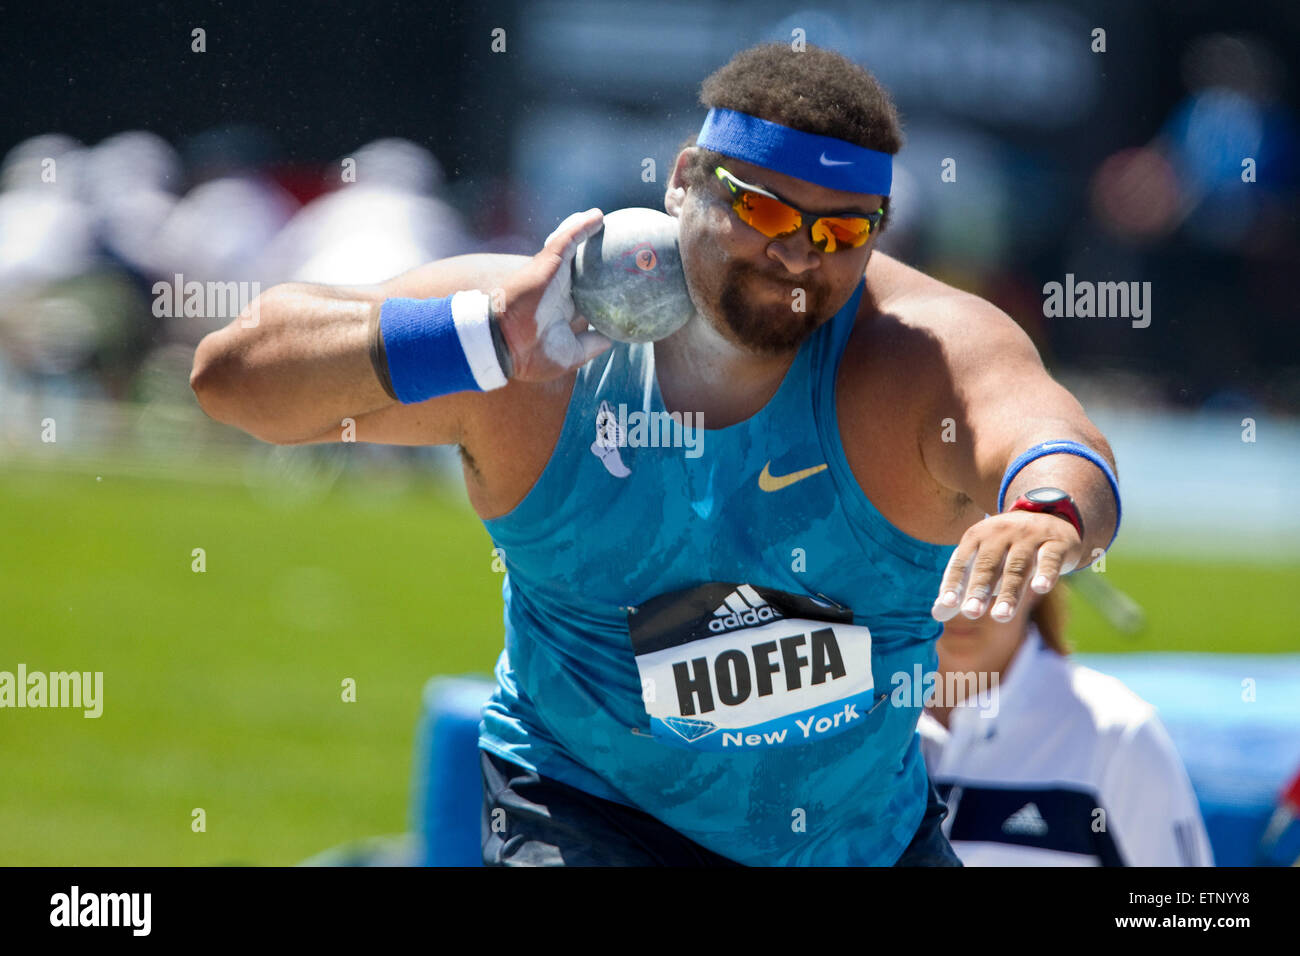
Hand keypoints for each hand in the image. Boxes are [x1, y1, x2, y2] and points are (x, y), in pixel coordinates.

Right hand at [495, 208, 612, 381]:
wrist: (507, 345)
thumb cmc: (533, 354)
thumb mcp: (571, 355)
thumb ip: (592, 345)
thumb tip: (611, 339)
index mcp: (562, 308)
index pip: (584, 291)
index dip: (598, 284)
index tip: (618, 280)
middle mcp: (558, 288)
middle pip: (578, 265)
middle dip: (593, 253)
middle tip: (616, 245)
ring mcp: (552, 274)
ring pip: (571, 246)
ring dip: (585, 231)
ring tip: (603, 220)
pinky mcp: (547, 261)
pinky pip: (567, 238)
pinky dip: (582, 226)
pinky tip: (599, 217)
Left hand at [930, 511, 1084, 622]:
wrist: (1049, 515)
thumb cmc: (1006, 549)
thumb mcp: (981, 561)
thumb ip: (961, 586)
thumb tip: (938, 614)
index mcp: (976, 536)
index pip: (961, 562)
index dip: (954, 583)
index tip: (947, 604)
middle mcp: (1000, 533)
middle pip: (988, 565)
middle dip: (979, 590)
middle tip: (970, 613)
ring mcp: (1029, 536)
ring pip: (1017, 567)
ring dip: (1009, 593)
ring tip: (1000, 616)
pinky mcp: (1056, 542)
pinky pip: (1049, 558)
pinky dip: (1045, 573)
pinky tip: (1041, 588)